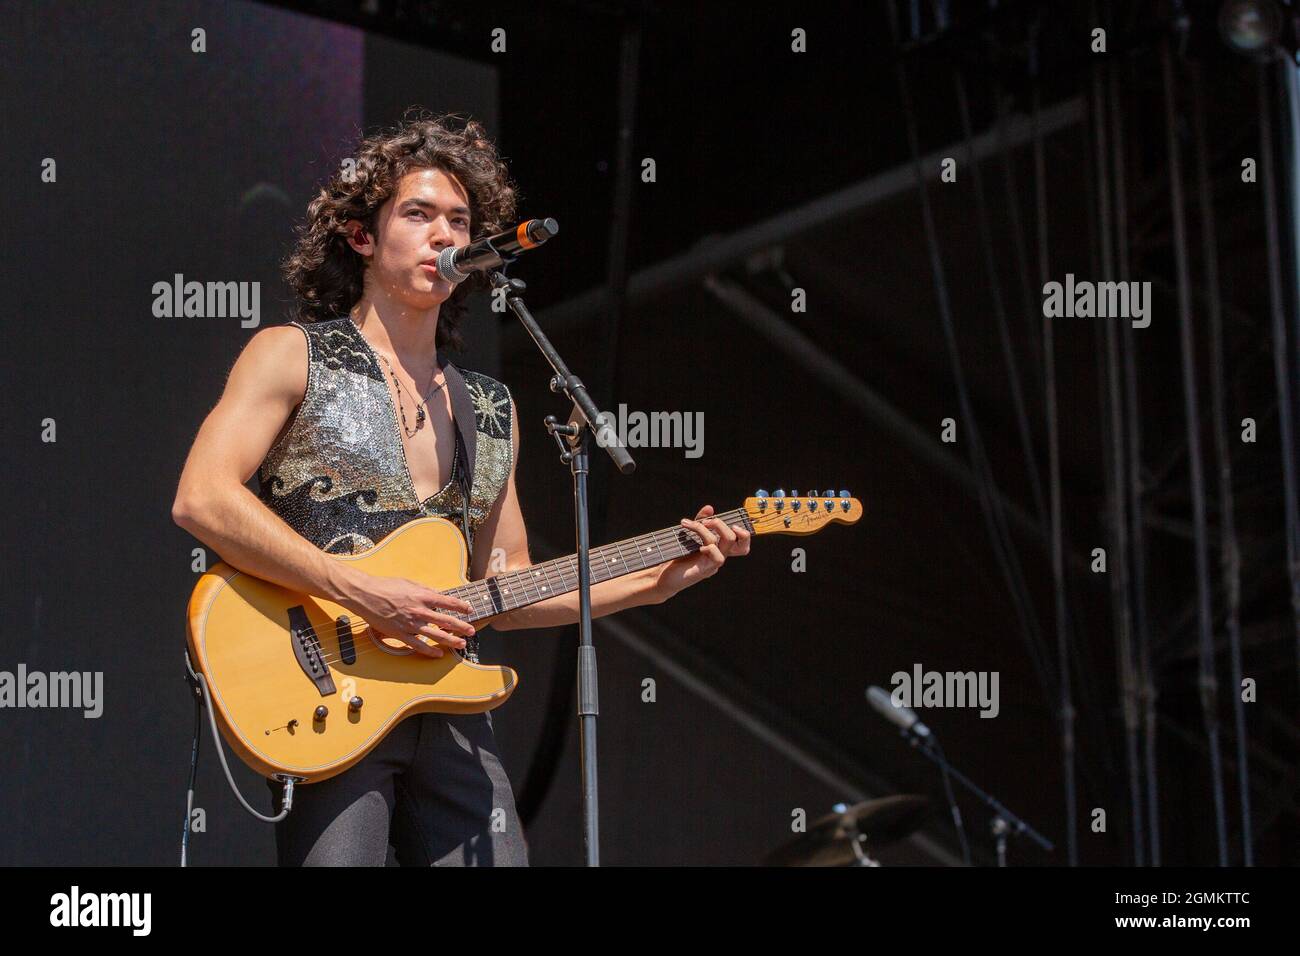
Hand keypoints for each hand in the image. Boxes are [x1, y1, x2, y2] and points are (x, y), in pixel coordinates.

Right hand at [340, 573, 475, 657]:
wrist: (365, 595)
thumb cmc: (386, 586)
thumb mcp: (409, 583)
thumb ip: (425, 590)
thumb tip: (438, 595)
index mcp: (423, 596)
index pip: (448, 602)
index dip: (461, 607)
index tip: (469, 610)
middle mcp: (419, 611)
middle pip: (446, 621)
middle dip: (461, 627)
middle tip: (472, 631)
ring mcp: (410, 624)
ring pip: (436, 635)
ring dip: (451, 641)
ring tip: (461, 644)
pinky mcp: (400, 634)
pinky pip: (418, 645)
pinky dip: (430, 651)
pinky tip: (439, 654)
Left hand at [653, 504, 750, 600]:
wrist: (663, 575)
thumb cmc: (678, 556)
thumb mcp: (690, 535)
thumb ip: (701, 522)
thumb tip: (710, 508)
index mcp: (718, 547)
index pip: (741, 542)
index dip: (744, 533)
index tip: (730, 523)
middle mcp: (719, 554)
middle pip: (736, 538)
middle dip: (720, 524)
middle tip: (703, 521)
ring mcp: (714, 563)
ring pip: (726, 543)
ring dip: (705, 529)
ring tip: (688, 525)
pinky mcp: (706, 570)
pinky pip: (718, 557)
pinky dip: (710, 548)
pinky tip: (697, 547)